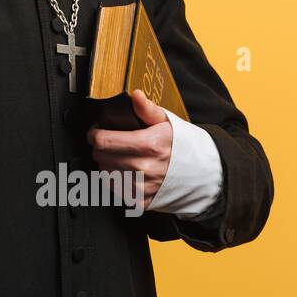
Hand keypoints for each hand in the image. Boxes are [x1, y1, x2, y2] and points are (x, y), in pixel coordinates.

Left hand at [85, 89, 172, 208]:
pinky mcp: (141, 201)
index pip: (104, 141)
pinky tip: (126, 172)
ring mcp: (142, 187)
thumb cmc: (182, 145)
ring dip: (107, 164)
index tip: (97, 131)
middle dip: (101, 148)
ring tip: (120, 157)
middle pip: (101, 157)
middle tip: (110, 143)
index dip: (95, 133)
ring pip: (105, 173)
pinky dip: (116, 180)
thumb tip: (135, 95)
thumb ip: (147, 109)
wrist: (202, 173)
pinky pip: (115, 189)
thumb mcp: (167, 121)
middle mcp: (144, 168)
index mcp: (149, 145)